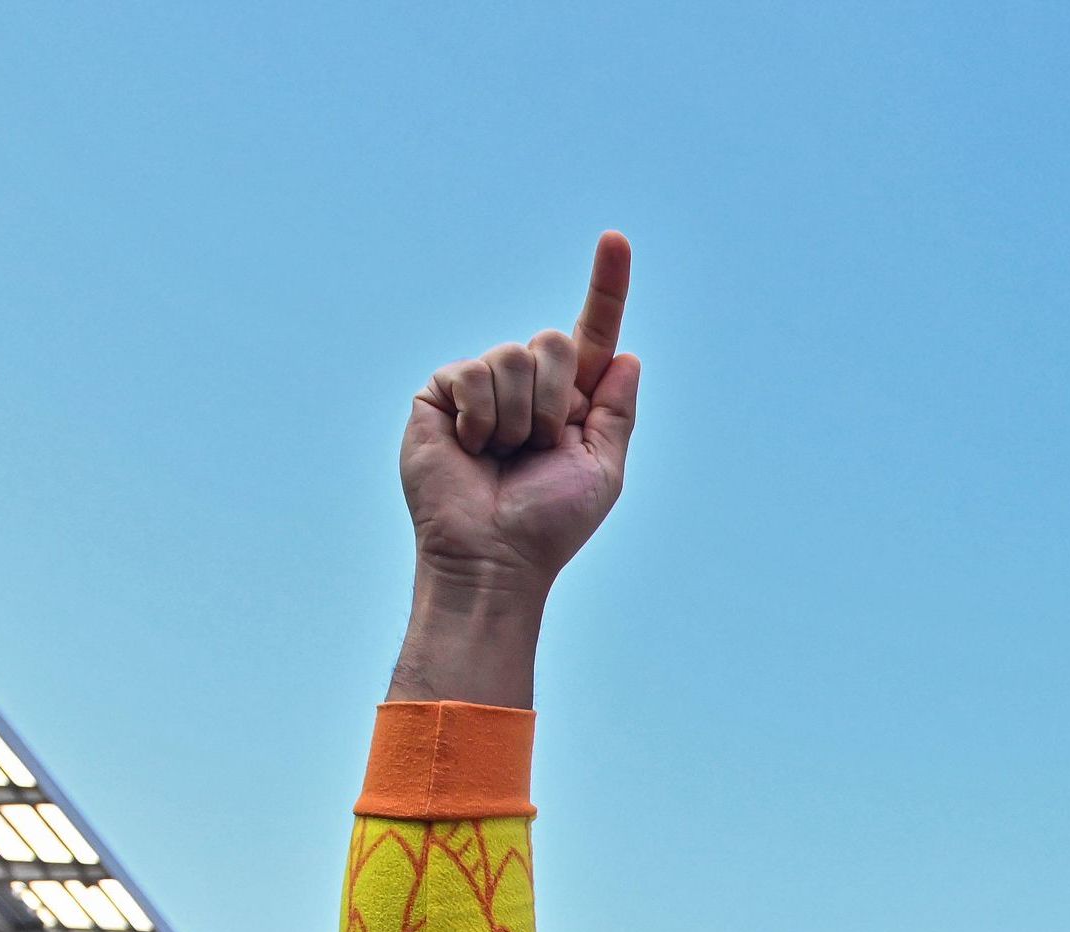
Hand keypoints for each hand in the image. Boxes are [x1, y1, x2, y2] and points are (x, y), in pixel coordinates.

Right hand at [401, 233, 641, 607]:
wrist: (494, 555)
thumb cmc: (548, 523)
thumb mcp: (602, 469)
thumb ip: (616, 411)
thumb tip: (627, 355)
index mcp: (570, 400)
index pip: (591, 333)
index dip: (606, 287)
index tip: (616, 238)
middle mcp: (527, 386)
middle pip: (552, 339)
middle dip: (555, 397)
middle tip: (538, 446)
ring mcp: (482, 386)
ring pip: (512, 355)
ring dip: (517, 416)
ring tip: (502, 454)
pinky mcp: (442, 391)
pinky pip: (471, 372)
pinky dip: (481, 416)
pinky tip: (470, 446)